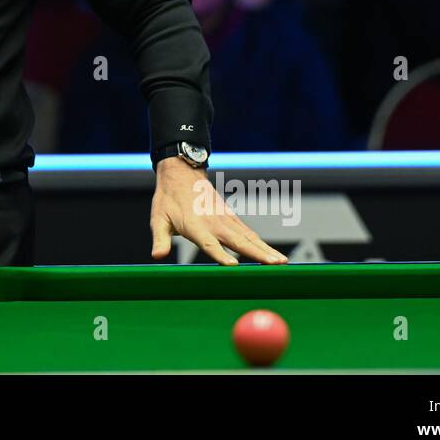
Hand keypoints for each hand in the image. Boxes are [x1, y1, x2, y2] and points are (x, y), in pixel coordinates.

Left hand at [150, 157, 287, 265]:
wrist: (181, 173)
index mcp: (195, 225)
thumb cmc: (168, 199)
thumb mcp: (158, 218)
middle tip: (275, 265)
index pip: (209, 243)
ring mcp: (225, 219)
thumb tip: (157, 256)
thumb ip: (160, 238)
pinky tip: (273, 254)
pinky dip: (262, 243)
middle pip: (239, 241)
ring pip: (249, 237)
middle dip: (257, 253)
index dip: (220, 255)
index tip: (233, 266)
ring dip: (266, 249)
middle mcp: (214, 223)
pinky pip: (248, 233)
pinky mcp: (231, 217)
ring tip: (282, 262)